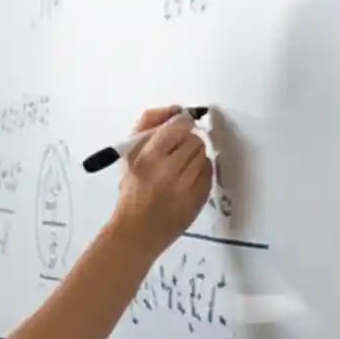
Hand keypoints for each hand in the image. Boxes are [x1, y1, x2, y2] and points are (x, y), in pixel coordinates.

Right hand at [108, 105, 212, 256]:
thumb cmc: (133, 190)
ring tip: (180, 168)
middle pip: (194, 140)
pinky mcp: (199, 198)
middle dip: (188, 142)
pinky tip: (187, 180)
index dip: (182, 123)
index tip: (180, 126)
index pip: (178, 125)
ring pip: (204, 155)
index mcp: (147, 157)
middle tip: (178, 151)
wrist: (138, 230)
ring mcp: (185, 186)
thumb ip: (149, 125)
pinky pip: (209, 172)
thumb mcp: (130, 154)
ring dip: (195, 157)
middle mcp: (167, 171)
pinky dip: (201, 172)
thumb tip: (175, 109)